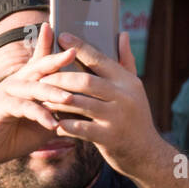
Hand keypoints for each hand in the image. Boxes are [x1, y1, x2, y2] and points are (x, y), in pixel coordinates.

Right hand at [0, 23, 77, 167]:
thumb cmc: (19, 135)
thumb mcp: (45, 121)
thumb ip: (61, 110)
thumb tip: (87, 106)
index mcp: (28, 81)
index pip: (40, 60)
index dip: (48, 44)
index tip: (61, 31)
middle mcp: (17, 82)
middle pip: (38, 67)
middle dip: (55, 60)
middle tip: (72, 53)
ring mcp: (7, 92)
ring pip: (33, 88)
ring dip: (52, 93)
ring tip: (70, 99)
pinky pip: (23, 107)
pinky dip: (39, 115)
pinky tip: (53, 125)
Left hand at [39, 31, 165, 180]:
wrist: (147, 153)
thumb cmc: (135, 117)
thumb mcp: (135, 88)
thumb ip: (126, 61)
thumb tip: (121, 33)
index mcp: (128, 82)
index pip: (101, 59)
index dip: (80, 47)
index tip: (62, 36)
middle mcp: (124, 97)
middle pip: (86, 81)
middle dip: (60, 77)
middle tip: (42, 76)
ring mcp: (116, 118)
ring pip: (79, 103)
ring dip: (57, 100)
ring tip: (41, 97)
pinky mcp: (109, 137)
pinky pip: (80, 128)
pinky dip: (65, 125)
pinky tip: (54, 123)